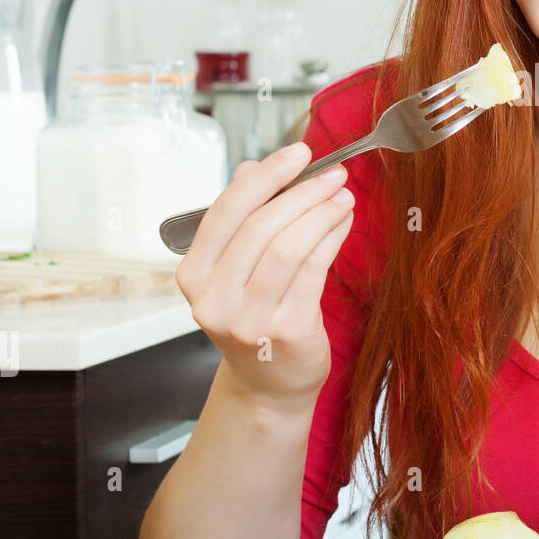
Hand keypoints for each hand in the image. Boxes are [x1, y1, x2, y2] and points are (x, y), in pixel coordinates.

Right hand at [174, 140, 354, 404]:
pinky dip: (331, 237)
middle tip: (333, 173)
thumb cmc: (256, 318)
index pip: (226, 212)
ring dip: (321, 212)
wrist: (268, 386)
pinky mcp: (286, 332)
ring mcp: (248, 319)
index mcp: (194, 276)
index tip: (298, 152)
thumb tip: (251, 168)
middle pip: (260, 226)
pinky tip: (344, 222)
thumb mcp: (236, 271)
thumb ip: (241, 220)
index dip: (265, 176)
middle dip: (302, 191)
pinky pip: (313, 270)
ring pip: (288, 246)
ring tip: (343, 195)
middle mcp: (213, 299)